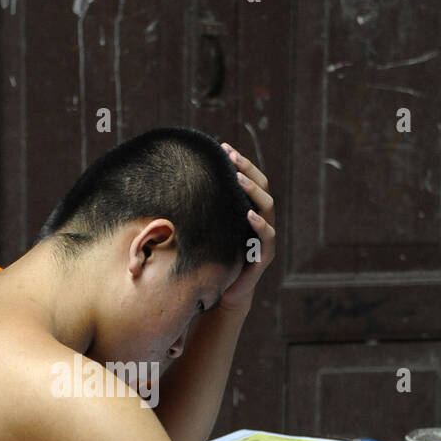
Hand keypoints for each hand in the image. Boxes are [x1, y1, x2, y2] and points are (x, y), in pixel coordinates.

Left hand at [218, 142, 274, 314]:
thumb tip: (173, 187)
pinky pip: (266, 237)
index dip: (240, 163)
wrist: (224, 293)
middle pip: (262, 188)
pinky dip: (259, 225)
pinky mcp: (263, 256)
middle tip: (231, 156)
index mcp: (248, 211)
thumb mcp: (206, 231)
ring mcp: (264, 238)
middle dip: (247, 169)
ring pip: (267, 208)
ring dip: (253, 191)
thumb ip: (202, 211)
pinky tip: (249, 215)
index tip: (224, 147)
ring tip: (239, 179)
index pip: (250, 180)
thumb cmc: (213, 258)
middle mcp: (260, 220)